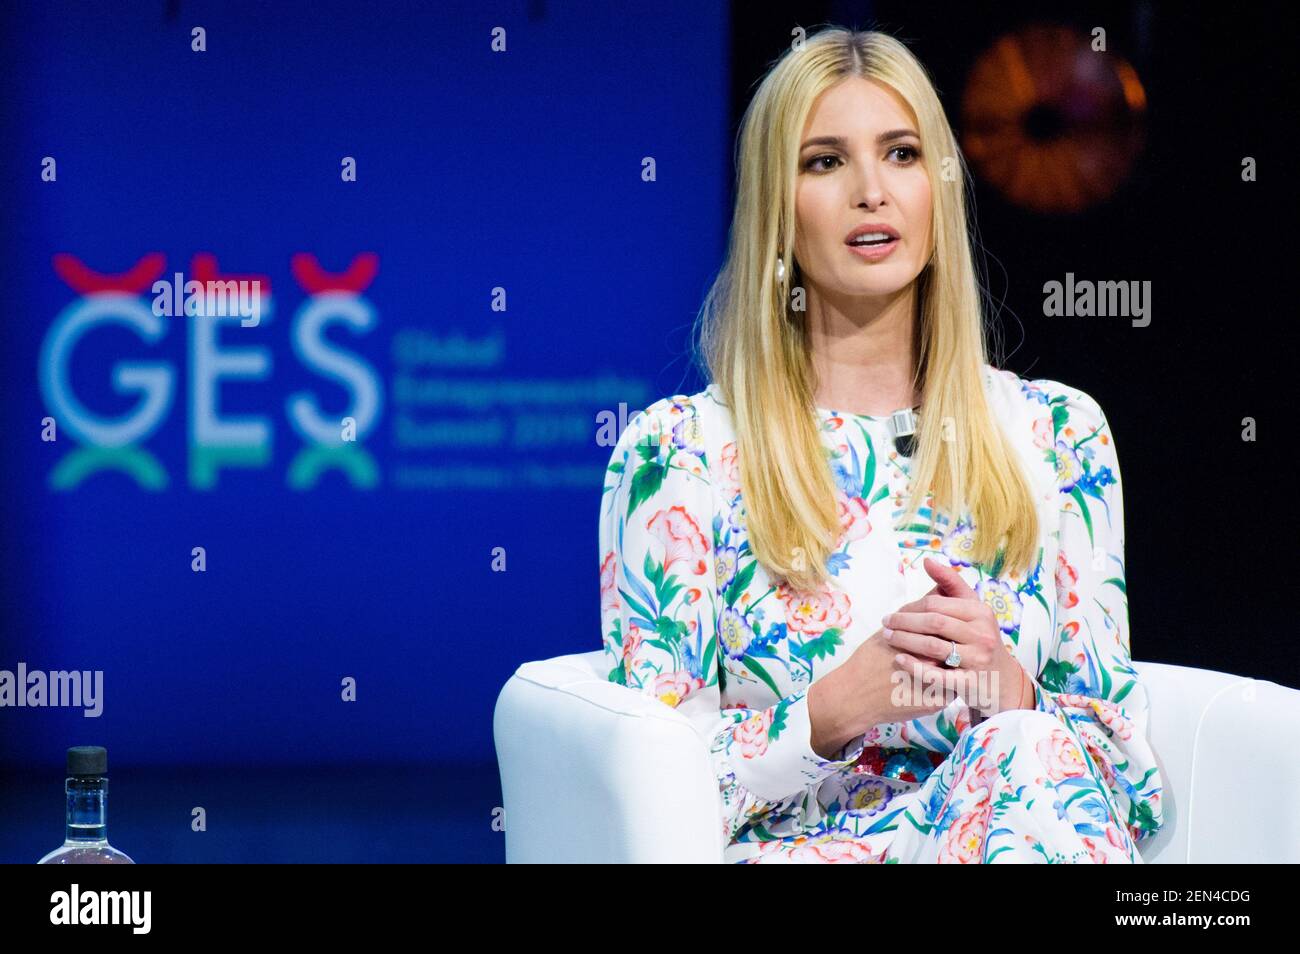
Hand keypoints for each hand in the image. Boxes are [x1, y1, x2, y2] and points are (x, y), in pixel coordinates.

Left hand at [881, 556, 1029, 714]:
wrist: (1001, 680)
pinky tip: (899, 660)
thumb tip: (927, 561)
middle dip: (904, 622)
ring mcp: (978, 660)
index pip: (937, 604)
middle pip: (934, 623)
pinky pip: (937, 675)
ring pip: (933, 646)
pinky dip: (915, 666)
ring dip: (905, 641)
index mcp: (981, 613)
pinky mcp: (970, 683)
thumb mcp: (972, 610)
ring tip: (887, 638)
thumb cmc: (979, 639)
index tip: (894, 612)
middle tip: (885, 624)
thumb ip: (951, 584)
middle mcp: (982, 634)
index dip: (911, 607)